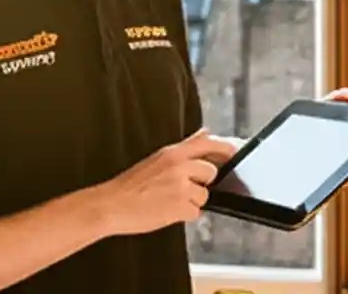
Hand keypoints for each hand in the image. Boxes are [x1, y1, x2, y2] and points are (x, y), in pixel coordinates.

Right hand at [91, 128, 237, 236]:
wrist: (111, 204)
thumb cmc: (131, 185)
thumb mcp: (157, 158)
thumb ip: (185, 148)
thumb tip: (206, 132)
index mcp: (172, 152)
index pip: (207, 143)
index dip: (226, 147)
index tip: (236, 151)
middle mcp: (178, 166)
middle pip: (211, 172)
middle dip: (202, 182)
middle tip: (183, 188)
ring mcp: (180, 186)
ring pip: (204, 195)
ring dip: (191, 202)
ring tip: (168, 200)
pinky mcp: (180, 207)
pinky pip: (195, 213)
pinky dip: (184, 215)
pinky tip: (166, 210)